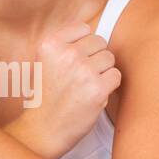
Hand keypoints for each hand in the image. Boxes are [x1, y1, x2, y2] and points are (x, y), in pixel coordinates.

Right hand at [14, 21, 120, 158]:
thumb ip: (65, 43)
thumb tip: (93, 32)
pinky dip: (109, 86)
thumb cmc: (46, 96)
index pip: (83, 28)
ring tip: (84, 86)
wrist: (43, 129)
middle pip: (99, 42)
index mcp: (50, 43)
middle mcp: (67, 54)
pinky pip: (116, 75)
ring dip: (102, 72)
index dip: (82, 45)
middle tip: (79, 77)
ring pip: (109, 58)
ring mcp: (83, 71)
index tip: (73, 61)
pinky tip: (92, 95)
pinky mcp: (98, 89)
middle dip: (94, 58)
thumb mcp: (44, 61)